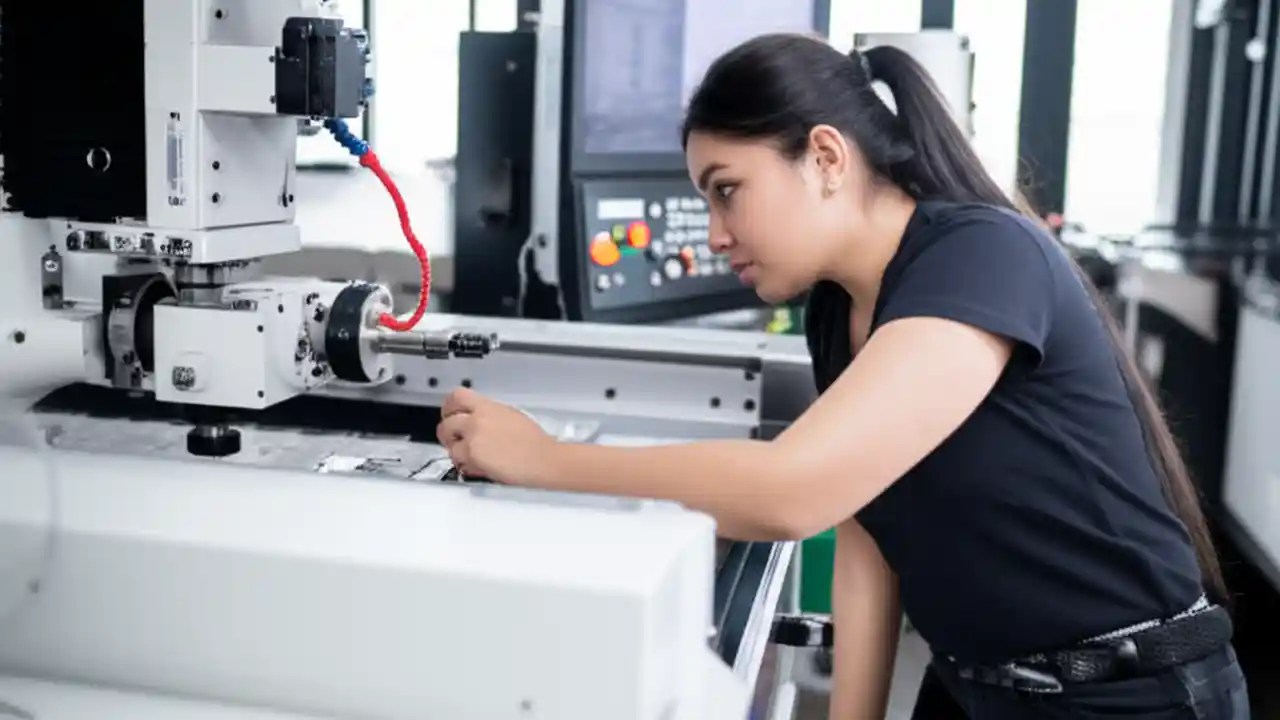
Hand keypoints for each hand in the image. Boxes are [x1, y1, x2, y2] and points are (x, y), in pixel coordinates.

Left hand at [436, 387, 557, 484]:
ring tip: (469, 456)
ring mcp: (473, 438)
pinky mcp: (473, 457)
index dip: (448, 407)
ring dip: (456, 451)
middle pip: (446, 423)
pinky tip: (476, 466)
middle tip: (452, 439)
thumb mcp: (511, 416)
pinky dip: (464, 465)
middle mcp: (477, 420)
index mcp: (487, 407)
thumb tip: (477, 418)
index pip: (456, 397)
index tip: (449, 413)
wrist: (542, 459)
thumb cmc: (534, 442)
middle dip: (447, 433)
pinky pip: (457, 460)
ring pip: (449, 444)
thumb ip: (489, 415)